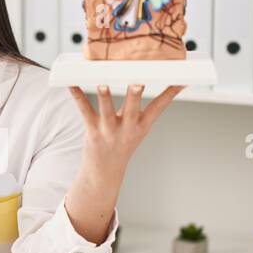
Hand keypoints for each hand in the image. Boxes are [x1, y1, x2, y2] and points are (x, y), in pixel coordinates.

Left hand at [68, 83, 182, 176]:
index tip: (179, 80)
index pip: (159, 108)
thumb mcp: (139, 128)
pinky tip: (72, 84)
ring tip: (103, 84)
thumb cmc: (122, 144)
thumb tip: (151, 89)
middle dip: (134, 97)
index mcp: (141, 126)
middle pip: (132, 110)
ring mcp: (109, 130)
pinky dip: (78, 96)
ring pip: (107, 111)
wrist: (105, 171)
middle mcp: (127, 128)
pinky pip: (84, 111)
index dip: (169, 94)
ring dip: (105, 97)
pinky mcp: (92, 131)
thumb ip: (145, 108)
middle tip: (137, 83)